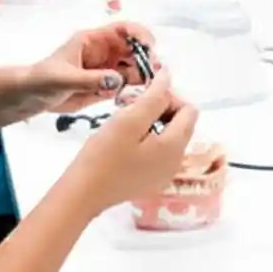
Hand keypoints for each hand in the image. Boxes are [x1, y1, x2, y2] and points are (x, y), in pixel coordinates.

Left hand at [25, 22, 158, 113]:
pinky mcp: (106, 87)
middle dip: (147, 58)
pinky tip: (140, 97)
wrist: (30, 97)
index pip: (122, 30)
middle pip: (134, 50)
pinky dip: (136, 91)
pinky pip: (127, 87)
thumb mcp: (64, 78)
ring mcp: (106, 70)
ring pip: (134, 69)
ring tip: (150, 88)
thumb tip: (117, 79)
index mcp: (93, 41)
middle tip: (155, 73)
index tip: (149, 46)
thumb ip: (90, 79)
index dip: (139, 34)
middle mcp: (104, 53)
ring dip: (144, 76)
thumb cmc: (42, 80)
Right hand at [67, 69, 198, 211]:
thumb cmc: (103, 156)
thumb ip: (154, 97)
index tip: (141, 97)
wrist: (83, 195)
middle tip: (129, 107)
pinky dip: (145, 140)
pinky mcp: (150, 181)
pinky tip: (123, 141)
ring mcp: (164, 174)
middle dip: (158, 108)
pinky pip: (157, 152)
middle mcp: (176, 162)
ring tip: (123, 122)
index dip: (168, 96)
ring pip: (167, 137)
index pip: (189, 110)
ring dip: (150, 123)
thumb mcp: (128, 120)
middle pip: (180, 124)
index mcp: (175, 146)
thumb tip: (168, 76)